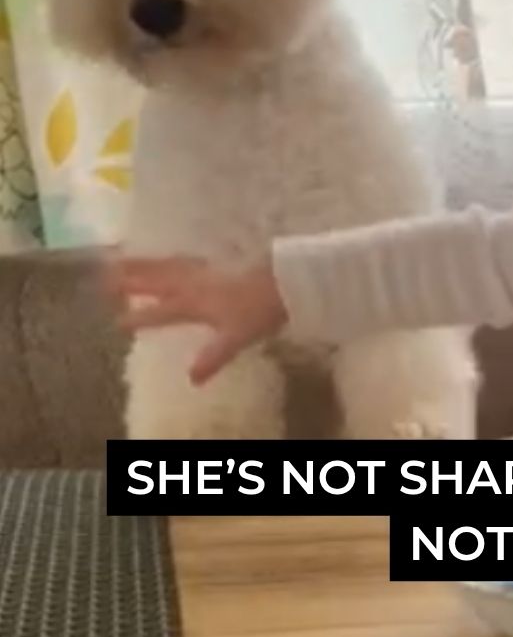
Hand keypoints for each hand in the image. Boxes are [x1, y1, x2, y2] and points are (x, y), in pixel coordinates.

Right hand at [106, 255, 285, 384]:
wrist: (284, 279)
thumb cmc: (259, 310)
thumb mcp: (235, 338)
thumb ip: (212, 357)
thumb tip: (191, 379)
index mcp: (192, 303)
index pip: (159, 313)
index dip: (139, 318)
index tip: (117, 322)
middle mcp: (192, 283)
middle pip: (154, 280)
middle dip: (129, 280)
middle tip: (104, 277)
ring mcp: (204, 269)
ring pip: (165, 264)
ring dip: (142, 263)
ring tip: (122, 257)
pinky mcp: (217, 261)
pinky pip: (183, 258)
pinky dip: (168, 257)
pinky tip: (168, 257)